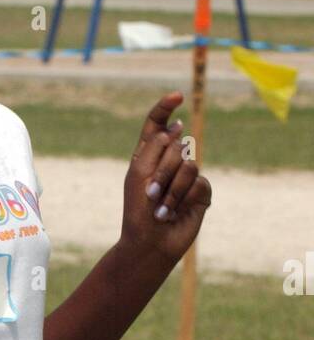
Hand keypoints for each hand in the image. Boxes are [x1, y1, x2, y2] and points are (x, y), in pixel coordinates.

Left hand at [122, 91, 212, 262]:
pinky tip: (174, 212)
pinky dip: (183, 197)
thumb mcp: (139, 174)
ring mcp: (187, 176)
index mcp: (149, 155)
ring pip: (189, 163)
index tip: (177, 96)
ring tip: (161, 208)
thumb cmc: (138, 211)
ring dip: (171, 188)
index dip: (166, 108)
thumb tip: (176, 127)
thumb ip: (155, 147)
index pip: (159, 124)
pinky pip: (199, 181)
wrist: (150, 243)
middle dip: (162, 170)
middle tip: (150, 194)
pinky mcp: (201, 191)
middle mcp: (169, 162)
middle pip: (176, 144)